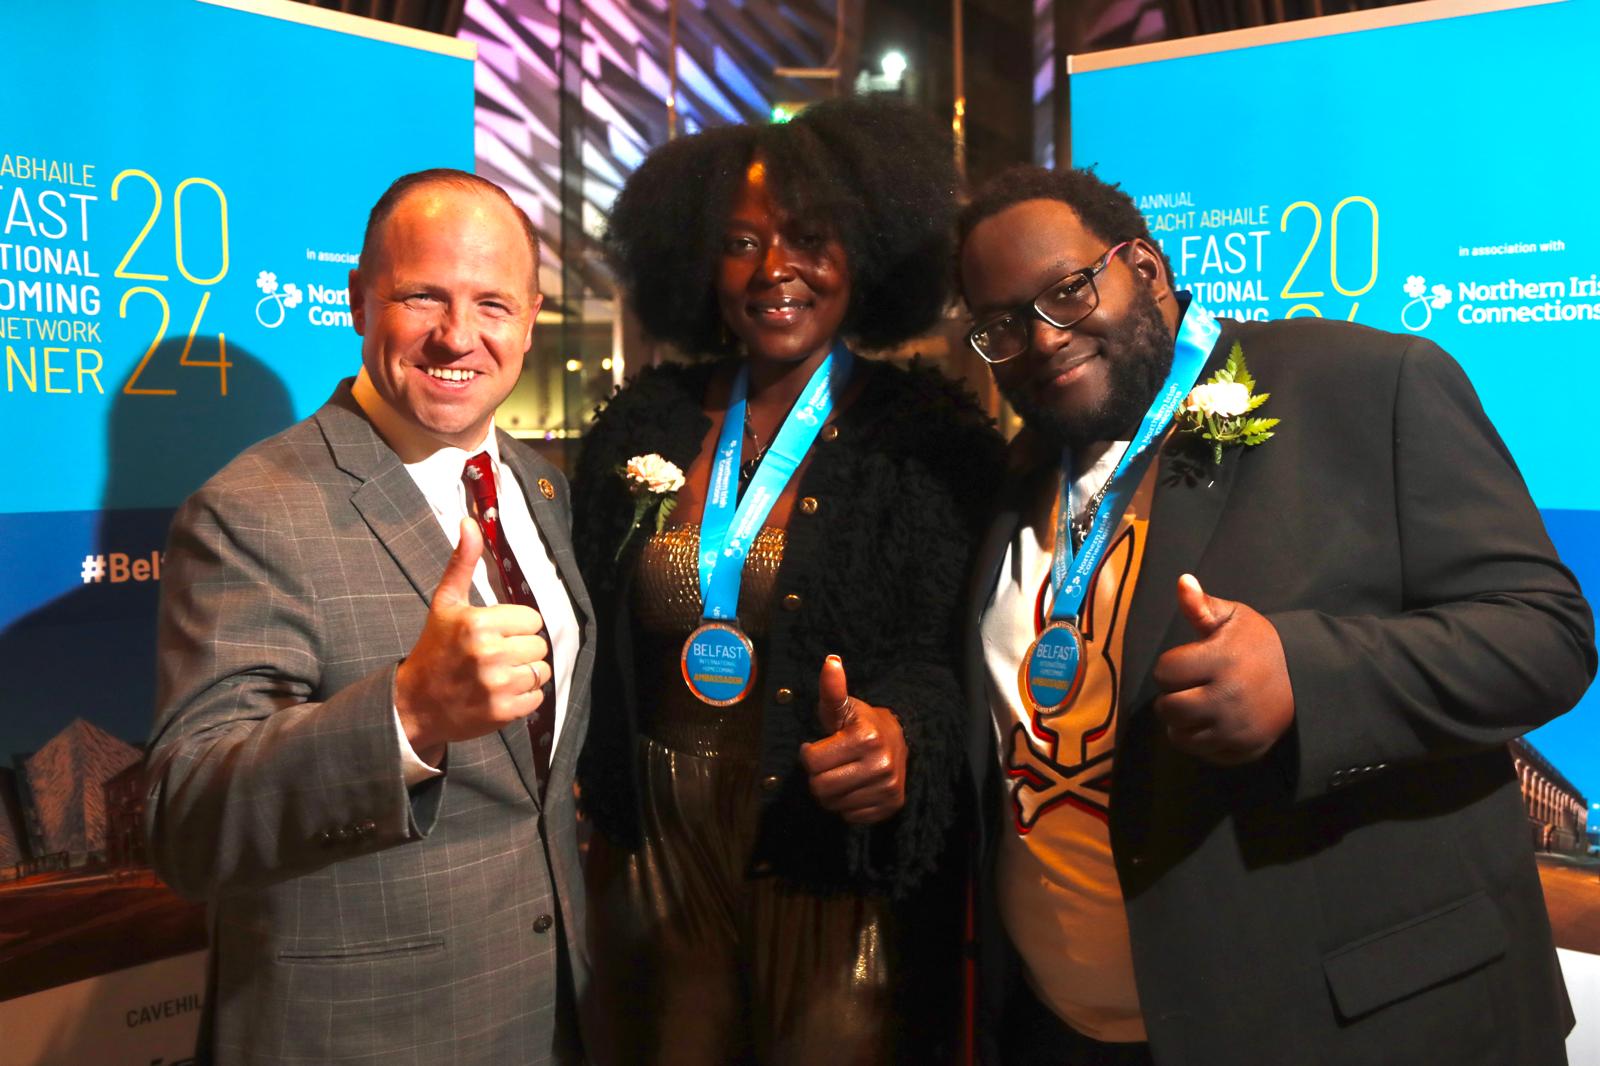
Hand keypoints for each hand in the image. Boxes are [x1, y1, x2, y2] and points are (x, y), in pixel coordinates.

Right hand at [396, 518, 550, 763]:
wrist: (415, 704)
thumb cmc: (434, 649)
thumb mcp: (445, 603)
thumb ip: (463, 562)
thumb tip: (470, 522)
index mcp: (479, 623)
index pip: (532, 619)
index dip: (517, 626)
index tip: (495, 633)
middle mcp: (489, 654)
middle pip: (539, 645)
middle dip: (522, 649)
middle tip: (496, 655)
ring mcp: (497, 685)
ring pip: (541, 671)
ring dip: (525, 673)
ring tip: (498, 674)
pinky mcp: (503, 712)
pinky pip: (537, 698)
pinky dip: (524, 697)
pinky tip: (499, 692)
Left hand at [798, 655, 906, 823]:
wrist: (899, 742)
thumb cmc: (861, 724)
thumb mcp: (843, 708)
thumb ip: (832, 689)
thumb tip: (831, 661)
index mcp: (865, 738)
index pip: (811, 762)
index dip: (808, 754)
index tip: (819, 747)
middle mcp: (881, 764)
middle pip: (820, 788)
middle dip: (818, 777)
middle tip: (829, 765)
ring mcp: (888, 788)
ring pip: (833, 805)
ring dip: (832, 793)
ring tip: (843, 775)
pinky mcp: (891, 806)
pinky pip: (850, 817)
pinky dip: (847, 806)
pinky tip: (856, 788)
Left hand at [1152, 574, 1294, 765]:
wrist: (1305, 677)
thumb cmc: (1260, 644)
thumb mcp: (1235, 618)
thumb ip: (1203, 605)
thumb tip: (1182, 581)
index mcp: (1222, 661)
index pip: (1165, 671)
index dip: (1171, 665)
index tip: (1188, 662)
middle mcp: (1227, 698)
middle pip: (1168, 707)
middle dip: (1171, 695)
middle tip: (1189, 686)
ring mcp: (1235, 728)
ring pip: (1179, 734)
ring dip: (1180, 720)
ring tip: (1196, 704)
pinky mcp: (1241, 749)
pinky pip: (1200, 752)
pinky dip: (1197, 740)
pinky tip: (1208, 722)